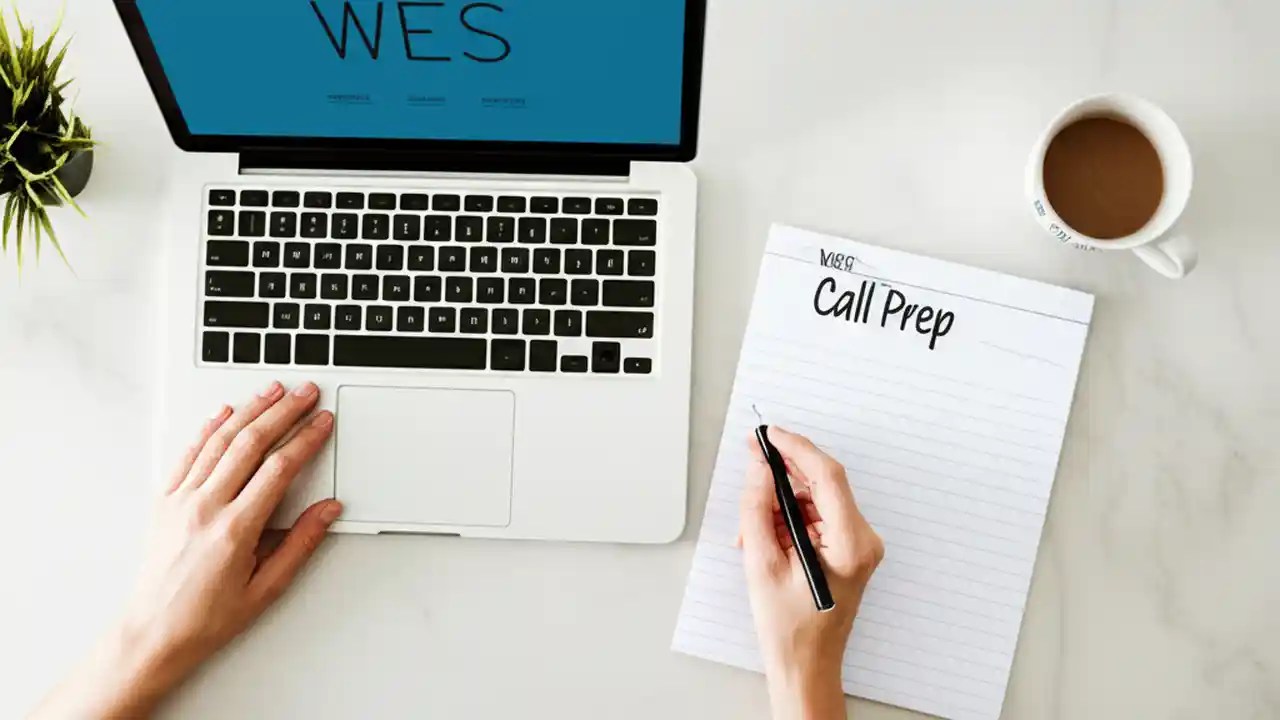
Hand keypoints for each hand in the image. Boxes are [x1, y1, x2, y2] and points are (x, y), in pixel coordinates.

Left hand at [31, 381, 341, 718]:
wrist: (153, 633)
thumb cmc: (206, 618)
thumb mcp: (266, 588)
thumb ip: (300, 544)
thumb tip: (327, 510)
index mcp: (235, 529)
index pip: (279, 468)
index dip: (306, 439)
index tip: (323, 422)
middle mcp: (205, 507)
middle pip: (250, 442)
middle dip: (283, 411)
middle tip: (305, 392)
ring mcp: (181, 501)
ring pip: (219, 440)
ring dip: (249, 410)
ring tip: (272, 390)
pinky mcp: (164, 501)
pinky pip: (189, 454)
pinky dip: (208, 429)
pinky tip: (224, 413)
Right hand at [739, 427, 883, 719]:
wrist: (806, 666)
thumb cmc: (789, 629)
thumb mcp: (762, 563)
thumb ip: (758, 509)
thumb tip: (759, 469)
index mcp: (851, 544)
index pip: (827, 476)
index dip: (796, 448)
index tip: (770, 435)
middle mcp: (864, 540)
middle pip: (823, 484)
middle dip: (784, 471)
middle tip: (753, 455)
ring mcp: (859, 545)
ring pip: (816, 500)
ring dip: (780, 504)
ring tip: (751, 529)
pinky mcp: (849, 549)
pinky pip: (817, 517)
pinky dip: (789, 519)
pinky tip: (765, 537)